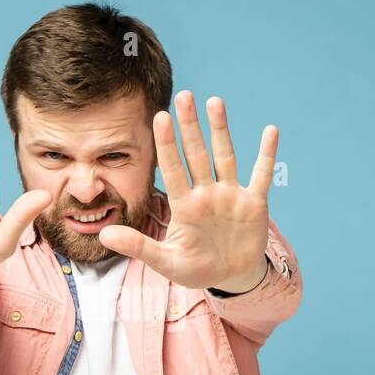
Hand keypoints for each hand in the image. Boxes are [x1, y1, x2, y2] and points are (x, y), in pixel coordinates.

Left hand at [97, 91, 275, 291]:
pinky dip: (266, 155)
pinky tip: (270, 131)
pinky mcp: (253, 203)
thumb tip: (103, 236)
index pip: (172, 169)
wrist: (230, 277)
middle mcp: (206, 194)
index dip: (166, 145)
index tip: (159, 117)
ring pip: (224, 156)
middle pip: (196, 154)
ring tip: (213, 101)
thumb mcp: (165, 262)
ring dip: (220, 130)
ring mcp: (230, 195)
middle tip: (183, 96)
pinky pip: (261, 175)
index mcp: (184, 206)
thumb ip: (138, 246)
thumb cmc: (196, 268)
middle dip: (189, 126)